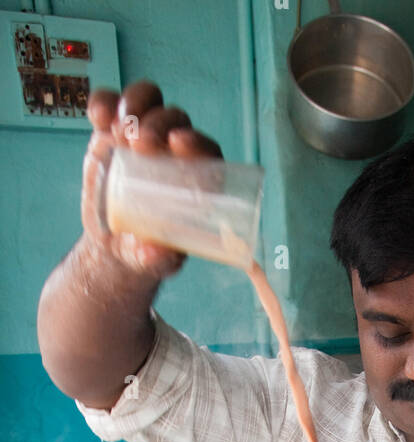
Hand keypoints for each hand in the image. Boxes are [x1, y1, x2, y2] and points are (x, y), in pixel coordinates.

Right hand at [81, 79, 222, 279]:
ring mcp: (142, 136)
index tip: (179, 145)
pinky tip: (98, 117)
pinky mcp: (112, 131)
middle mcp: (172, 150)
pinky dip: (103, 103)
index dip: (197, 141)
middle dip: (160, 122)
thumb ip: (158, 258)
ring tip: (118, 131)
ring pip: (147, 101)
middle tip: (140, 142)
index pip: (207, 150)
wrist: (115, 243)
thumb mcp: (155, 260)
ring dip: (135, 104)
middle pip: (175, 119)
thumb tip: (155, 250)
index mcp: (196, 177)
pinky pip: (110, 105)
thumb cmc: (147, 251)